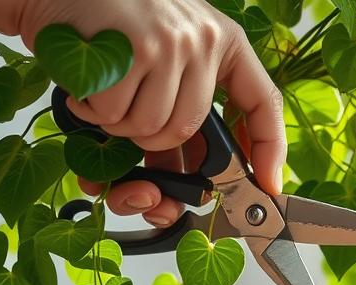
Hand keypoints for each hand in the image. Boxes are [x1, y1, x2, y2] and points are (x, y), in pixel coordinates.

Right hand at [3, 0, 284, 226]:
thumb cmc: (106, 24)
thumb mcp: (162, 50)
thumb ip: (181, 102)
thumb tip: (180, 188)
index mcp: (221, 40)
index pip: (262, 102)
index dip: (269, 149)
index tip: (268, 184)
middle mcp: (201, 38)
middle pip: (185, 131)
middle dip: (148, 144)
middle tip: (124, 122)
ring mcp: (168, 43)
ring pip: (149, 129)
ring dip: (115, 126)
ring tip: (102, 93)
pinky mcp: (133, 49)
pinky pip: (116, 115)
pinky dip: (92, 111)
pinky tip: (85, 85)